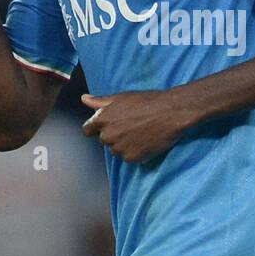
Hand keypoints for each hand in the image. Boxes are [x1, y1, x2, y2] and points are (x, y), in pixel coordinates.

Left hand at [81, 91, 196, 162]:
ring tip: (140, 132)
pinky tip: (146, 141)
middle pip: (104, 140)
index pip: (87, 130)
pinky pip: (129, 158)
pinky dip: (136, 152)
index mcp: (102, 119)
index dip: (95, 128)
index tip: (107, 126)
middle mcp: (107, 136)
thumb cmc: (147, 101)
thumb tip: (84, 99)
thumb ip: (100, 101)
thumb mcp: (121, 97)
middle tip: (131, 125)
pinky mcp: (132, 158)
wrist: (171, 112)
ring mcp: (119, 149)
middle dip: (114, 135)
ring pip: (117, 150)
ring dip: (125, 144)